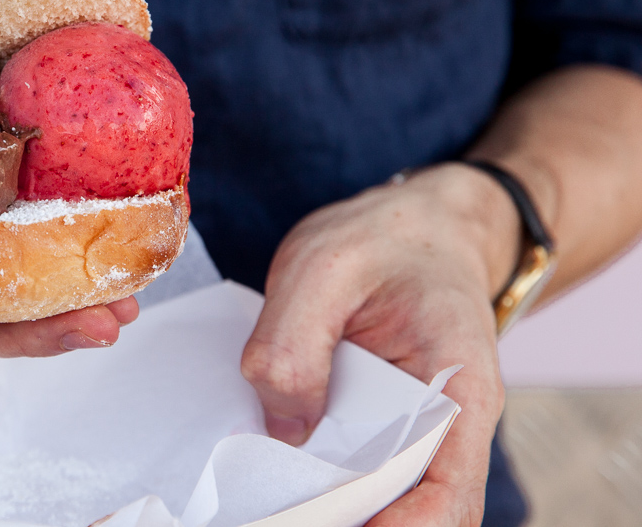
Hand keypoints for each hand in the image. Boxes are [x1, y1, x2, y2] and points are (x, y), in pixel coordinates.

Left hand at [240, 163, 519, 526]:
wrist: (417, 225)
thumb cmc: (385, 238)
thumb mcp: (322, 266)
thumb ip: (292, 342)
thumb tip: (282, 428)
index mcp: (460, 388)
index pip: (449, 493)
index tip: (335, 520)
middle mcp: (445, 425)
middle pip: (408, 509)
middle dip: (346, 514)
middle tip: (275, 505)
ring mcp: (408, 429)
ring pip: (373, 495)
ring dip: (322, 499)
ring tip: (262, 490)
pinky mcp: (372, 426)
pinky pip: (346, 466)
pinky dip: (309, 474)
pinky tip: (264, 463)